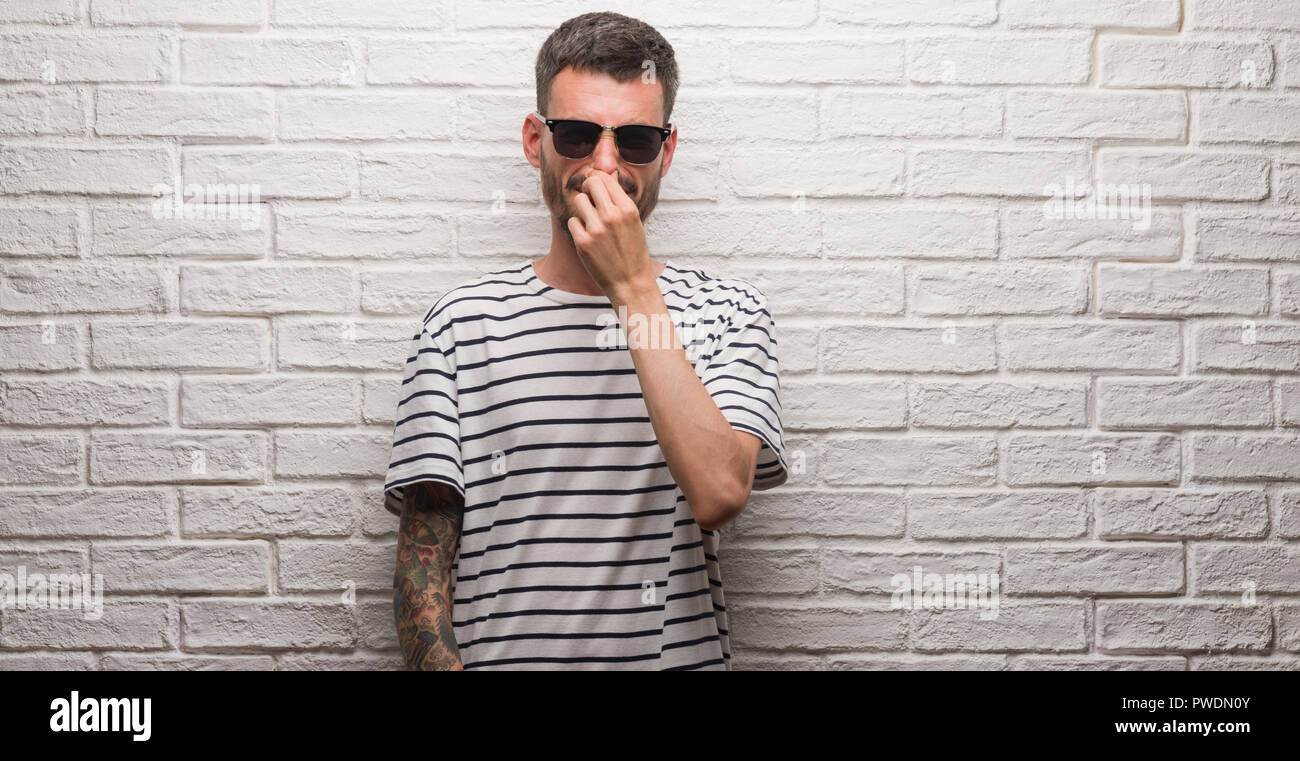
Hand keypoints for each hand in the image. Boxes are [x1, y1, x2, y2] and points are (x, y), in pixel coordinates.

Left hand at [567, 169, 655, 302]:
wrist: (630, 282)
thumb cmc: (632, 252)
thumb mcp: (634, 223)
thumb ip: (619, 201)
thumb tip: (605, 177)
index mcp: (628, 210)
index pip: (607, 179)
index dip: (598, 180)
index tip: (595, 187)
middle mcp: (612, 216)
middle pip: (591, 183)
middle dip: (588, 188)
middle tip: (589, 197)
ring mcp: (596, 229)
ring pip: (579, 200)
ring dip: (582, 208)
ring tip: (590, 220)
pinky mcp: (583, 242)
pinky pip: (572, 221)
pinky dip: (578, 227)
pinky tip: (588, 237)